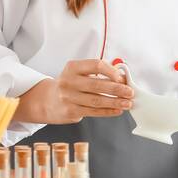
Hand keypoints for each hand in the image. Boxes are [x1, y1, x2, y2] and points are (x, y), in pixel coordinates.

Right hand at [12, 59, 133, 124]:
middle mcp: (68, 81)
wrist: (47, 100)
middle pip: (97, 84)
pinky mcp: (70, 111)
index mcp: (73, 67)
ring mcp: (68, 97)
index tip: (122, 78)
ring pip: (97, 100)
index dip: (112, 71)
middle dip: (117, 89)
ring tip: (128, 103)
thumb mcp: (79, 73)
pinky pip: (93, 112)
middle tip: (130, 92)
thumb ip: (99, 73)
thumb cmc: (70, 84)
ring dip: (115, 102)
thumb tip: (123, 78)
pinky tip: (117, 111)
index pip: (96, 65)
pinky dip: (107, 111)